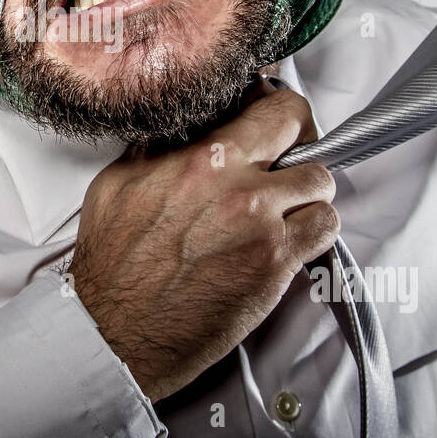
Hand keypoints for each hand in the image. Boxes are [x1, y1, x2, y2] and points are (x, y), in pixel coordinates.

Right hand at [68, 85, 338, 401]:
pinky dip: (315, 231)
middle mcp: (237, 186)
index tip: (280, 124)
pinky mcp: (275, 264)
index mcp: (202, 160)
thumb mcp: (117, 183)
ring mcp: (262, 225)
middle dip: (298, 149)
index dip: (285, 112)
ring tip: (283, 211)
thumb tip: (177, 129)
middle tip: (285, 166)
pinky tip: (290, 240)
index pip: (276, 109)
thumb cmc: (112, 265)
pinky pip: (325, 229)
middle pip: (305, 139)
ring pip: (321, 185)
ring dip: (306, 195)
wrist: (114, 328)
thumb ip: (155, 148)